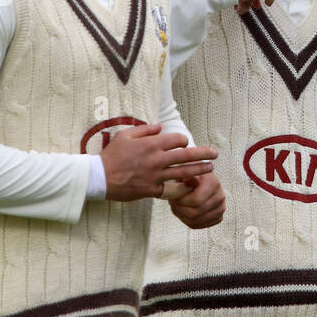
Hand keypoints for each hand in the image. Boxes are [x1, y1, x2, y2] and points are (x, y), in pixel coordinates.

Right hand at [100, 124, 217, 200]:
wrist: (100, 178)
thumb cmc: (112, 156)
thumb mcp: (125, 136)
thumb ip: (145, 130)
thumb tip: (160, 127)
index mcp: (151, 144)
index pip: (178, 140)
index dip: (183, 140)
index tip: (184, 143)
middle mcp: (156, 159)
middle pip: (187, 155)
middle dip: (204, 154)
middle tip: (216, 153)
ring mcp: (156, 176)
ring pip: (184, 173)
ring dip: (200, 170)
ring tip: (211, 169)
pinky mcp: (153, 190)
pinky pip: (172, 189)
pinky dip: (182, 188)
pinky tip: (191, 187)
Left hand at [164, 170, 225, 228]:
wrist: (202, 180)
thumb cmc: (190, 175)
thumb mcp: (185, 171)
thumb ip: (181, 178)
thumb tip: (180, 189)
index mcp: (213, 183)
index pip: (195, 200)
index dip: (180, 201)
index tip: (173, 196)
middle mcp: (220, 196)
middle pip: (195, 213)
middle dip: (179, 209)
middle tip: (173, 203)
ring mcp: (221, 208)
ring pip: (195, 221)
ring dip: (182, 216)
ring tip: (177, 206)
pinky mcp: (218, 218)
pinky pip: (199, 226)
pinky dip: (187, 221)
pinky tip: (184, 212)